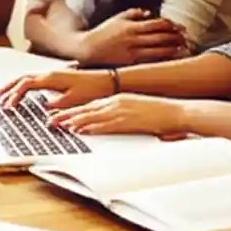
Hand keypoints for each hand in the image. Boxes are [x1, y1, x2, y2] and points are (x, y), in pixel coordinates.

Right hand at [0, 69, 112, 109]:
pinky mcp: (57, 78)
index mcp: (51, 78)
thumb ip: (56, 106)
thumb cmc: (92, 89)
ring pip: (27, 78)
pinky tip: (24, 93)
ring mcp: (52, 74)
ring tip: (6, 95)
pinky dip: (25, 86)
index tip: (9, 106)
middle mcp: (49, 74)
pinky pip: (35, 80)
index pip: (25, 85)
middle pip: (22, 78)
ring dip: (15, 86)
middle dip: (8, 88)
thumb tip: (44, 113)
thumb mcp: (74, 100)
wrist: (107, 80)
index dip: (15, 95)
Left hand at [48, 93, 187, 137]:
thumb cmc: (161, 114)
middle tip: (52, 121)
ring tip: (58, 126)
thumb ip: (122, 117)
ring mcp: (121, 111)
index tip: (62, 115)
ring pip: (91, 116)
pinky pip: (104, 125)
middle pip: (86, 109)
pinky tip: (79, 131)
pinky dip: (89, 127)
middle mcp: (117, 102)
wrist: (178, 112)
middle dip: (67, 115)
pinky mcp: (127, 121)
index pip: (91, 105)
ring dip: (73, 121)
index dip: (75, 111)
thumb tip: (111, 124)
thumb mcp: (137, 111)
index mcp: (119, 99)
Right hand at [76, 8, 188, 66]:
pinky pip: (149, 60)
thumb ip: (133, 13)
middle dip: (175, 37)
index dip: (171, 25)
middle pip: (160, 37)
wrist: (87, 48)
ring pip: (157, 50)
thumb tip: (149, 13)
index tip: (181, 28)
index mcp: (131, 26)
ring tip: (184, 49)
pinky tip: (170, 59)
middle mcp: (133, 38)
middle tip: (186, 38)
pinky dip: (162, 59)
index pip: (156, 24)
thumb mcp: (117, 18)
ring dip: (172, 49)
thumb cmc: (103, 32)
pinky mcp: (130, 62)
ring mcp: (132, 51)